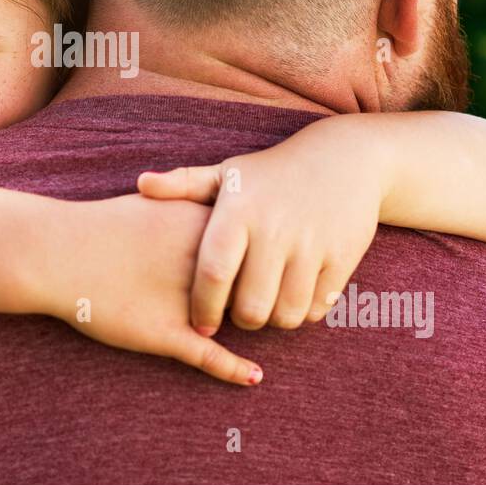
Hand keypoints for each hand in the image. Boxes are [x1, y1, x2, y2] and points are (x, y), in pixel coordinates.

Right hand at [36, 195, 265, 386]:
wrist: (58, 252)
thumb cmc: (104, 225)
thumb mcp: (158, 202)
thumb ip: (193, 203)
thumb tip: (224, 209)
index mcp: (202, 232)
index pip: (258, 245)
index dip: (272, 255)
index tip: (283, 258)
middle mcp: (202, 268)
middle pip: (258, 283)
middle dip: (271, 290)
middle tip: (283, 297)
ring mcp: (186, 304)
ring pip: (240, 320)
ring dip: (259, 326)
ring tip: (279, 329)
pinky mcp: (166, 335)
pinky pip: (210, 357)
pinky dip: (234, 369)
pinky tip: (253, 376)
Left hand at [137, 117, 381, 334]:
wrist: (345, 159)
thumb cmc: (272, 172)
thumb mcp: (228, 172)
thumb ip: (183, 184)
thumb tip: (140, 185)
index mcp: (239, 212)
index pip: (213, 275)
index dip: (203, 308)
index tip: (201, 325)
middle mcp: (274, 230)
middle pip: (250, 307)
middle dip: (240, 321)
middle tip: (238, 314)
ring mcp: (311, 245)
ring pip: (285, 315)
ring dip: (273, 320)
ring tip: (266, 306)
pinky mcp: (342, 257)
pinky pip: (316, 308)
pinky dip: (303, 312)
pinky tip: (294, 295)